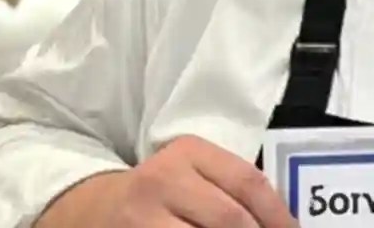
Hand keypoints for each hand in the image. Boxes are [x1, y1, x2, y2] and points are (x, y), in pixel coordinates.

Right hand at [39, 135, 297, 227]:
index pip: (248, 182)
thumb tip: (285, 223)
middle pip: (230, 219)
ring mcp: (140, 216)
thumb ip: (232, 190)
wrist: (88, 209)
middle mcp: (162, 178)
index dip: (278, 215)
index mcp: (187, 153)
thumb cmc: (159, 194)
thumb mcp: (193, 176)